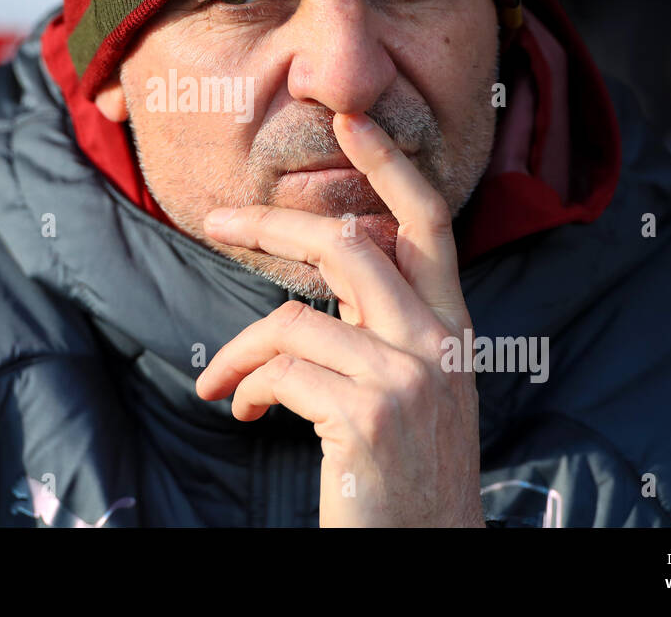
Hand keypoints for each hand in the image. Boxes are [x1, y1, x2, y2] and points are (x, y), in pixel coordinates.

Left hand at [195, 112, 482, 526]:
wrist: (427, 552)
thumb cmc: (404, 473)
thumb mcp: (413, 389)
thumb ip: (382, 330)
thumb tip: (313, 291)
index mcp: (452, 329)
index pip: (429, 223)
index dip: (390, 164)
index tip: (351, 118)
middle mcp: (440, 343)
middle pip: (350, 245)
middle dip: (274, 225)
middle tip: (219, 221)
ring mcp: (409, 378)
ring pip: (295, 318)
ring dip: (238, 352)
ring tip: (221, 385)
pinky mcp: (371, 416)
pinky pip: (281, 371)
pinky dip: (247, 388)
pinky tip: (246, 416)